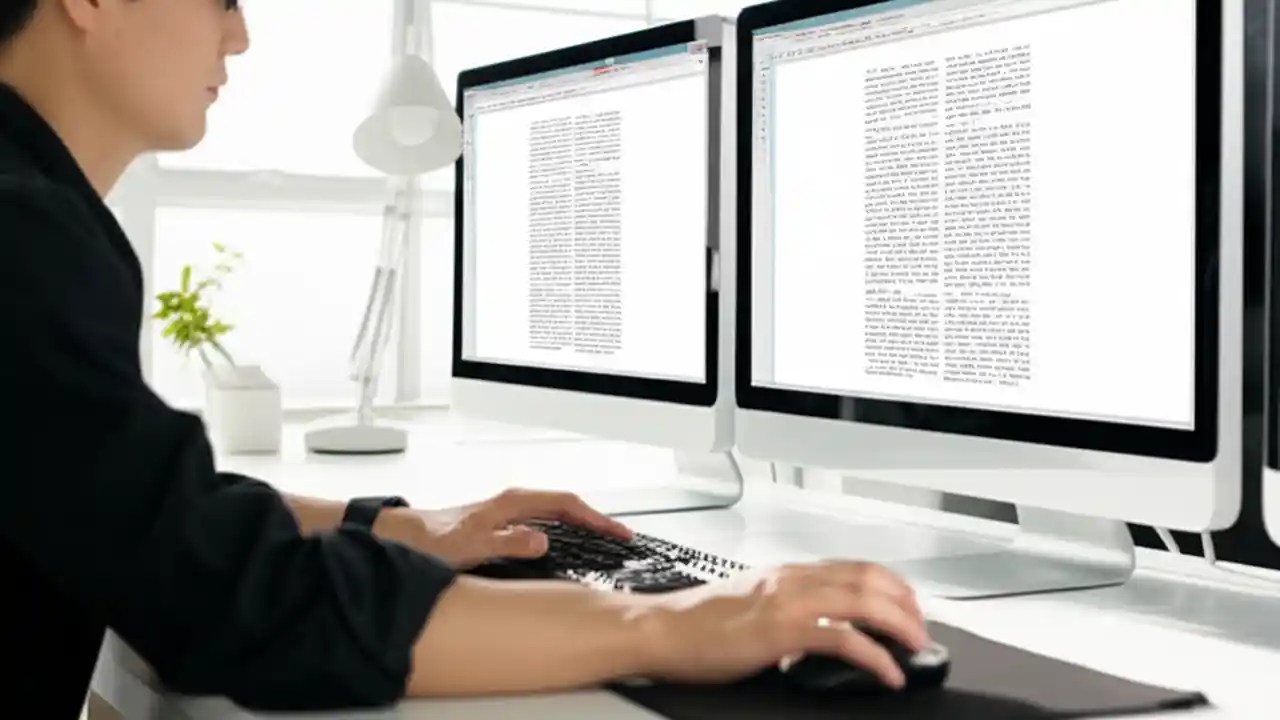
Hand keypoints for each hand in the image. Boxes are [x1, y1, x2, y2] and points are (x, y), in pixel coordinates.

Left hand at [376, 488, 632, 569]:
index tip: (619, 533)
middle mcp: (513, 504)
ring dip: (582, 524)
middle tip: (622, 538)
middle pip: (567, 506)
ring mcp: (508, 513)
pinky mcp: (502, 525)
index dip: (596, 518)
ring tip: (603, 539)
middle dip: (597, 519)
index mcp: (512, 503)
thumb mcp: (470, 545)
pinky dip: (564, 531)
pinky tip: (565, 545)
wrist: (402, 538)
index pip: (567, 504)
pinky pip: (544, 523)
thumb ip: (507, 543)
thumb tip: (542, 541)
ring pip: (556, 514)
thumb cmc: (430, 541)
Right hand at [645, 561, 928, 689]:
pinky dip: (875, 657)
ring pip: (864, 601)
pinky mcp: (782, 630)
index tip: (906, 603)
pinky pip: (844, 640)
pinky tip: (887, 673)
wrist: (662, 629)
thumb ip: (784, 610)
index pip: (852, 567)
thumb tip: (810, 633)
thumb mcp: (750, 605)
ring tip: (915, 646)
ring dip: (899, 624)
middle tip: (920, 628)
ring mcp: (788, 601)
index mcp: (786, 573)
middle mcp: (792, 579)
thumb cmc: (696, 624)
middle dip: (904, 602)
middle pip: (868, 578)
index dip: (889, 584)